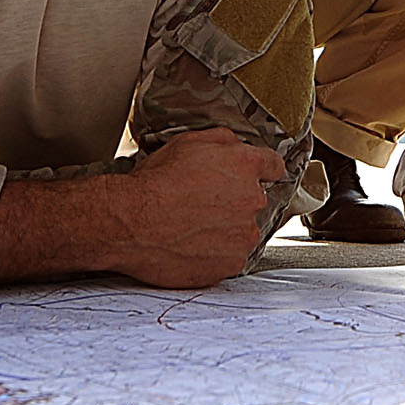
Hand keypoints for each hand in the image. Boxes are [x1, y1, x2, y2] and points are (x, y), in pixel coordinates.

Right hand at [110, 129, 283, 287]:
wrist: (131, 223)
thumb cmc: (152, 184)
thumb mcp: (185, 143)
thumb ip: (221, 140)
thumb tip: (234, 145)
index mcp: (244, 166)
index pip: (273, 166)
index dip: (263, 170)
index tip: (259, 176)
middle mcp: (251, 200)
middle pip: (255, 201)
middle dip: (234, 201)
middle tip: (201, 204)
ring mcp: (243, 235)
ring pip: (243, 231)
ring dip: (225, 230)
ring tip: (191, 228)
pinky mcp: (231, 264)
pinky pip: (230, 258)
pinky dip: (215, 254)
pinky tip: (191, 246)